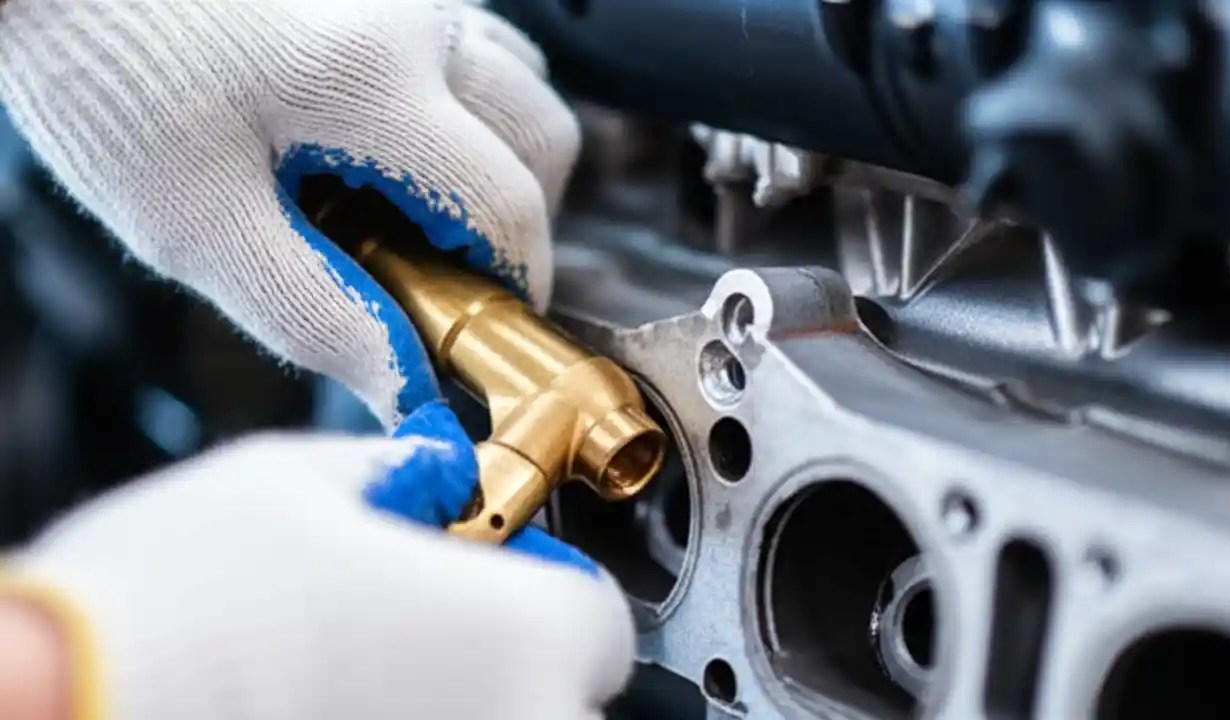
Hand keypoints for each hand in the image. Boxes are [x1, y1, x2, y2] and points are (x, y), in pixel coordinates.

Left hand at [0, 0, 577, 426]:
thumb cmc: (107, 86)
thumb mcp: (197, 226)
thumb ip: (314, 314)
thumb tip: (406, 388)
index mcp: (371, 83)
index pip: (507, 207)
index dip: (516, 286)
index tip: (486, 331)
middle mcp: (414, 21)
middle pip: (546, 140)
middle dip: (522, 227)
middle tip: (454, 278)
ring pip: (528, 90)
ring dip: (508, 164)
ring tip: (428, 213)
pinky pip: (484, 51)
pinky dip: (478, 114)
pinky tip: (411, 149)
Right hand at [3, 431, 633, 719]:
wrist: (55, 715)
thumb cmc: (174, 611)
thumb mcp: (293, 482)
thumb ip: (398, 473)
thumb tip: (430, 474)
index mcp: (522, 637)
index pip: (595, 617)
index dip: (535, 588)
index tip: (483, 578)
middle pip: (556, 696)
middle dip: (493, 660)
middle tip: (400, 631)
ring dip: (449, 712)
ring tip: (349, 687)